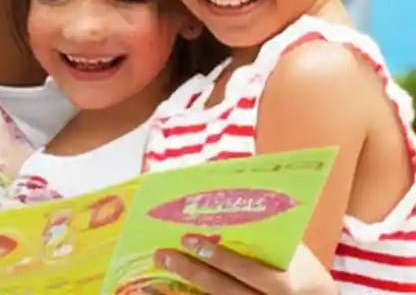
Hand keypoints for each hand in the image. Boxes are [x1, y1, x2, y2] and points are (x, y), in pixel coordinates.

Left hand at [156, 236, 336, 293]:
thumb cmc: (302, 270)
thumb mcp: (293, 249)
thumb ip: (266, 226)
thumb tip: (229, 176)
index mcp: (284, 285)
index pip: (251, 273)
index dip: (221, 258)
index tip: (190, 239)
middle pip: (225, 291)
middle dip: (193, 272)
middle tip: (164, 254)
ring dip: (183, 290)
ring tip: (156, 274)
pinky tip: (162, 290)